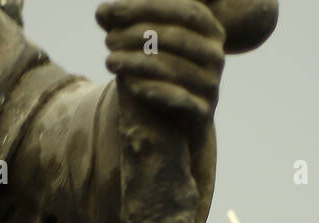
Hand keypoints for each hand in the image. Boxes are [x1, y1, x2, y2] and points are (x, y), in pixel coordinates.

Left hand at [97, 0, 226, 124]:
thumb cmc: (157, 66)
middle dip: (137, 35)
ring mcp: (212, 84)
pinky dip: (155, 89)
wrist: (172, 116)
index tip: (110, 11)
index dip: (146, 7)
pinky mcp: (203, 112)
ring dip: (137, 62)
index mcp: (208, 29)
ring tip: (110, 61)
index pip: (183, 10)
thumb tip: (103, 13)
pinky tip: (129, 84)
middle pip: (177, 37)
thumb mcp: (142, 40)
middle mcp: (215, 55)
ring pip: (175, 68)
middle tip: (108, 39)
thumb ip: (124, 23)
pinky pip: (181, 98)